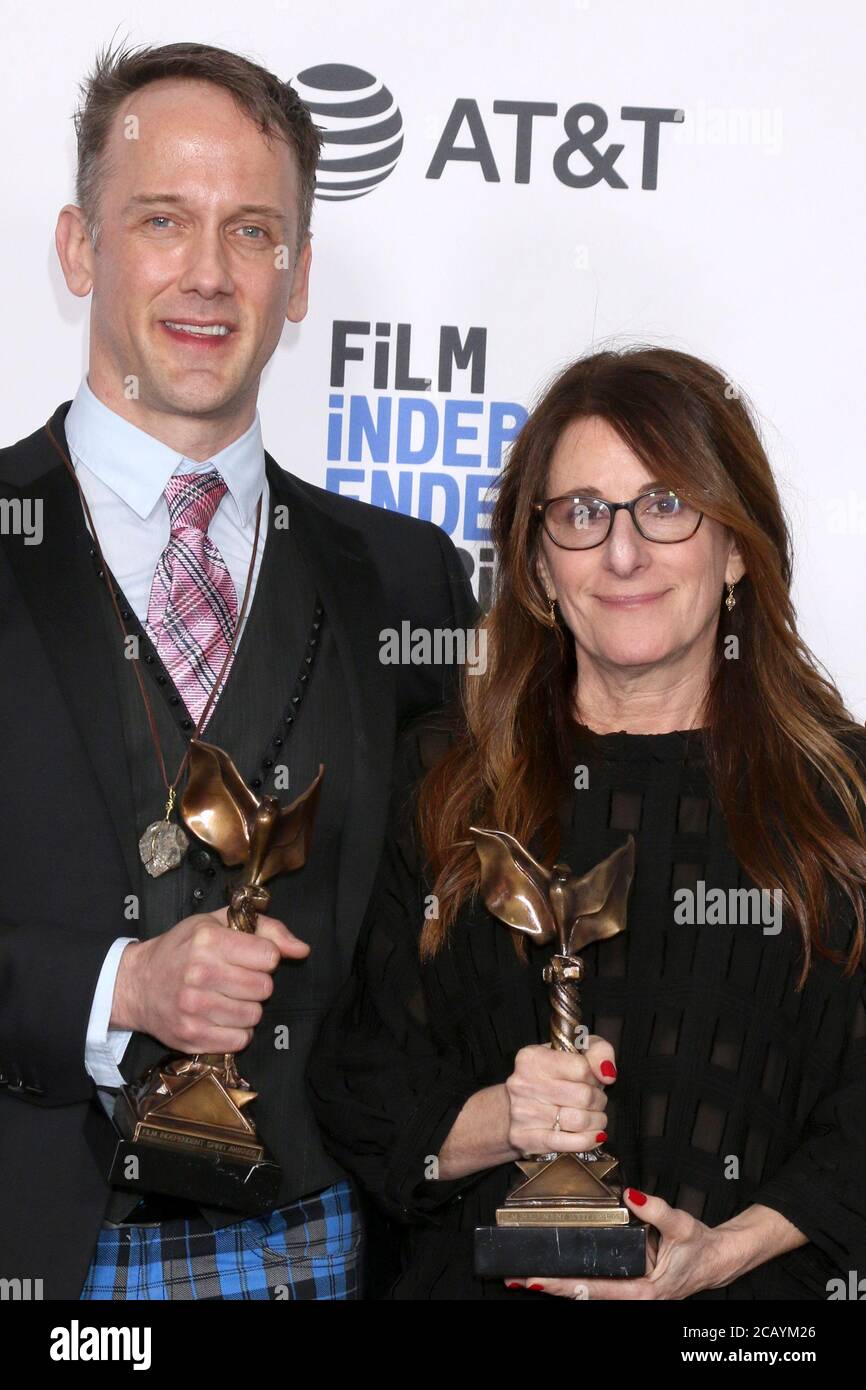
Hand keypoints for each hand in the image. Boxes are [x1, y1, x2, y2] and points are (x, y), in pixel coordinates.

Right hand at [110, 907, 309, 1052]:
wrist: (137, 984)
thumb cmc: (181, 949)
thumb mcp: (217, 924)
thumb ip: (266, 929)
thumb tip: (302, 949)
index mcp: (208, 939)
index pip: (269, 956)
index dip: (265, 957)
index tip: (249, 958)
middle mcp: (200, 973)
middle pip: (264, 988)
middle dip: (256, 983)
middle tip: (235, 979)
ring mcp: (194, 1007)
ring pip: (254, 1015)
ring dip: (246, 1008)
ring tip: (225, 997)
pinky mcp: (191, 1035)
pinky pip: (239, 1040)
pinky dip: (236, 1031)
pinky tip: (220, 1017)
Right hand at [505, 1037, 615, 1156]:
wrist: (517, 1107)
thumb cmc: (551, 1077)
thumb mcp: (574, 1051)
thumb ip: (598, 1051)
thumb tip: (607, 1074)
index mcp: (532, 1058)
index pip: (582, 1068)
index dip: (595, 1077)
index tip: (592, 1080)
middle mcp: (523, 1084)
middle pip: (583, 1096)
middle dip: (598, 1101)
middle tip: (596, 1101)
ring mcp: (522, 1113)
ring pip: (580, 1121)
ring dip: (596, 1121)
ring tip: (595, 1117)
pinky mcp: (525, 1138)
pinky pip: (569, 1143)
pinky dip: (588, 1140)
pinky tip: (594, 1136)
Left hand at [507, 1189, 739, 1298]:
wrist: (717, 1259)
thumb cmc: (701, 1247)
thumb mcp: (681, 1225)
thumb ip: (655, 1210)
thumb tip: (631, 1194)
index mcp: (644, 1291)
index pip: (596, 1289)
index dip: (565, 1285)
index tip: (539, 1280)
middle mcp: (633, 1296)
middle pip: (585, 1294)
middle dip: (551, 1287)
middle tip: (519, 1278)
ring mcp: (630, 1290)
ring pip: (588, 1292)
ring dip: (560, 1284)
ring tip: (528, 1276)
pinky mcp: (629, 1281)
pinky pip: (598, 1282)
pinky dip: (576, 1278)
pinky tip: (557, 1271)